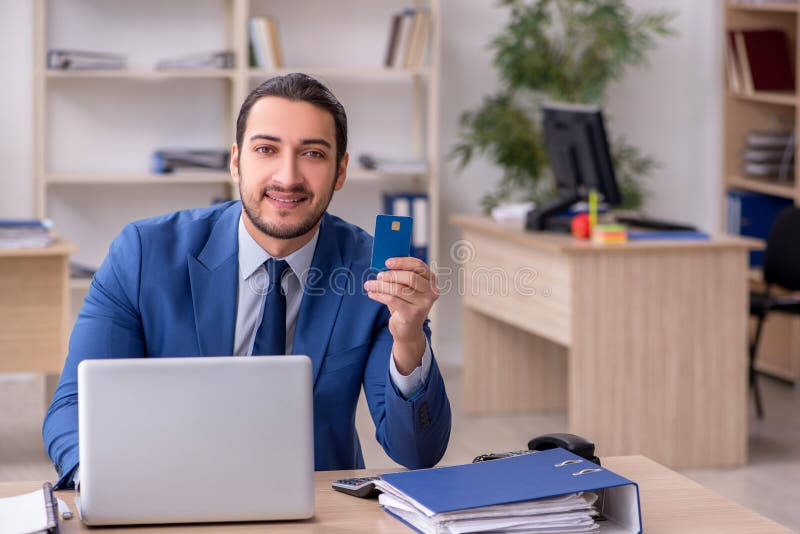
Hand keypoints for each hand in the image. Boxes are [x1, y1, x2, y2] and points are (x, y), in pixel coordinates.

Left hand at [364, 257, 438, 374]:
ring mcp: (424, 304)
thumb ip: (401, 275)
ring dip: (381, 285)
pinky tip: (372, 294)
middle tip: (378, 275)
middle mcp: (431, 292)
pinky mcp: (413, 314)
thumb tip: (384, 264)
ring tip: (370, 284)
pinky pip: (392, 300)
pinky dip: (379, 295)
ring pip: (399, 289)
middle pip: (410, 277)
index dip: (402, 262)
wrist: (408, 330)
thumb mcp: (407, 288)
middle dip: (391, 275)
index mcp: (432, 281)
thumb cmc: (406, 304)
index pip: (419, 266)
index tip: (387, 262)